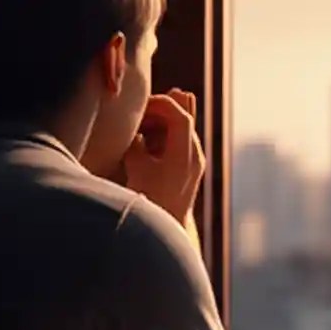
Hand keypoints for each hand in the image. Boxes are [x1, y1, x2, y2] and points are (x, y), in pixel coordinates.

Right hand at [124, 89, 205, 226]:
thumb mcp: (136, 166)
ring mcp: (195, 160)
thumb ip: (136, 141)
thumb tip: (134, 125)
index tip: (139, 104)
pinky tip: (144, 135)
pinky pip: (178, 138)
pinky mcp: (188, 164)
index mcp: (186, 155)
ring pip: (180, 127)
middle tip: (136, 112)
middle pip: (182, 118)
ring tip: (138, 124)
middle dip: (158, 110)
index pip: (180, 115)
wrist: (167, 226)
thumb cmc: (150, 200)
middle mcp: (196, 155)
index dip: (159, 103)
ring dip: (159, 120)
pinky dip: (162, 131)